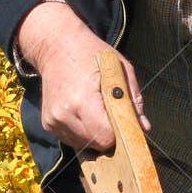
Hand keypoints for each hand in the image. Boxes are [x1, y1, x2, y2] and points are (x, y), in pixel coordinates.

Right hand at [16, 0, 149, 150]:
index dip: (120, 133)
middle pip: (97, 145)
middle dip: (110, 134)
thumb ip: (133, 100)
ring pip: (86, 145)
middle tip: (113, 113)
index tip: (127, 124)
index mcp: (81, 100)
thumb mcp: (120, 69)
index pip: (106, 137)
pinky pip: (73, 140)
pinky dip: (83, 132)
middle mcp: (63, 114)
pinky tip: (84, 112)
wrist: (55, 47)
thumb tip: (144, 128)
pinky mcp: (48, 124)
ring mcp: (53, 121)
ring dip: (96, 134)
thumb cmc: (92, 55)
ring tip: (96, 110)